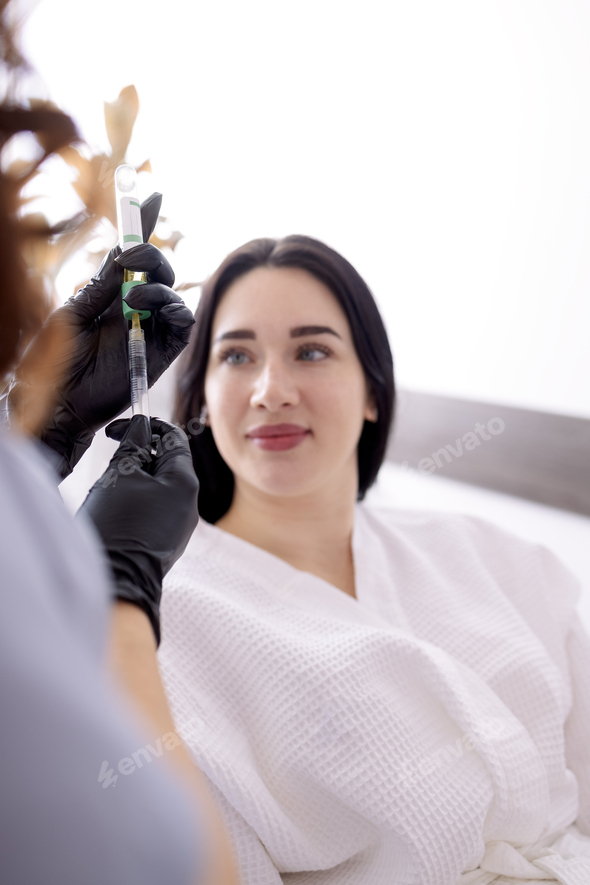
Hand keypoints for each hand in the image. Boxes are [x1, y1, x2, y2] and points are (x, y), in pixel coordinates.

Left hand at [19, 193, 194, 478]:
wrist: (63, 400)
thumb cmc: (59, 360)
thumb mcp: (74, 312)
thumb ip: (101, 286)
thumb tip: (120, 254)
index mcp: (111, 294)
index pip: (133, 255)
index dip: (143, 224)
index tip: (150, 194)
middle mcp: (135, 307)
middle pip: (159, 268)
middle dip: (149, 253)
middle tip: (128, 256)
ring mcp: (151, 328)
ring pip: (173, 292)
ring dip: (157, 284)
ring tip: (132, 296)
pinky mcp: (163, 350)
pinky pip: (183, 321)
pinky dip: (173, 307)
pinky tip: (150, 309)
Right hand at [78, 415, 198, 644]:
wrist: (118, 582)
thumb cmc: (117, 525)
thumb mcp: (120, 475)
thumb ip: (133, 446)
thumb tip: (140, 429)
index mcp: (184, 481)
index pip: (174, 437)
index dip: (148, 426)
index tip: (121, 428)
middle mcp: (190, 502)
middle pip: (167, 462)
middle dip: (139, 455)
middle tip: (111, 458)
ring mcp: (182, 524)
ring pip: (160, 487)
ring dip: (136, 479)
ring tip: (111, 490)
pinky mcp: (169, 540)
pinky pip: (157, 509)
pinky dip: (139, 501)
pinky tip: (117, 512)